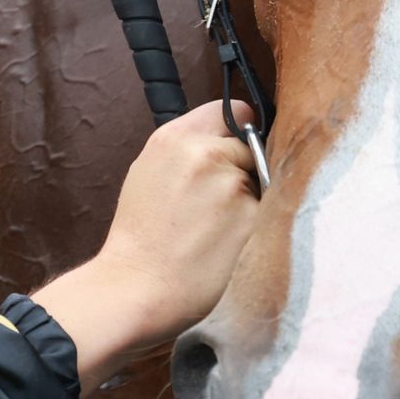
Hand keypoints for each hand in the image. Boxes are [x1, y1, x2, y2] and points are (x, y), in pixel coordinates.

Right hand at [31, 102, 260, 388]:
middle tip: (216, 201)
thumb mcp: (149, 173)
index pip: (232, 111)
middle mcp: (205, 153)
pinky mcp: (251, 216)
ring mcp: (231, 183)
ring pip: (260, 179)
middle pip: (250, 145)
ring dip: (248, 198)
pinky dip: (250, 224)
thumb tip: (224, 143)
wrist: (135, 287)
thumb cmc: (138, 239)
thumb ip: (186, 152)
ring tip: (214, 228)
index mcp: (174, 137)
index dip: (237, 132)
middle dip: (242, 168)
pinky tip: (224, 243)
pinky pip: (265, 210)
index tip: (233, 151)